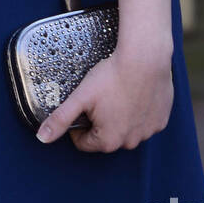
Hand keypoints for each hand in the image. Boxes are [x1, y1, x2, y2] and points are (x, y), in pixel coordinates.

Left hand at [35, 44, 173, 151]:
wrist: (144, 59)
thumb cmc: (111, 77)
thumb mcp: (80, 97)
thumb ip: (60, 119)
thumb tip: (42, 138)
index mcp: (108, 141)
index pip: (84, 142)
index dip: (76, 125)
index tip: (80, 106)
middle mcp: (130, 142)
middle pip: (106, 137)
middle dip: (99, 120)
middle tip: (98, 97)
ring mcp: (148, 132)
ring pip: (126, 129)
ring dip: (119, 117)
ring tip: (116, 93)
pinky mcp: (161, 120)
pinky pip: (144, 120)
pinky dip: (138, 111)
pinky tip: (133, 94)